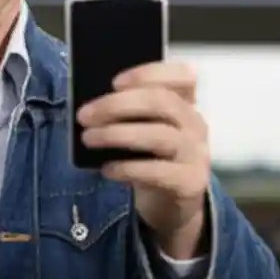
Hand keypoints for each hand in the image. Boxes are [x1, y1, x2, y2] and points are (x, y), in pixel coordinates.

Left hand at [76, 60, 209, 258]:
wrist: (175, 204)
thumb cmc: (154, 157)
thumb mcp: (147, 130)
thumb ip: (131, 114)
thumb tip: (93, 107)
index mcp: (185, 103)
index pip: (182, 75)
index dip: (149, 73)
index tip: (115, 82)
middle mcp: (194, 124)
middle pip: (161, 102)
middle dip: (117, 105)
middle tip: (84, 115)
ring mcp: (195, 153)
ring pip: (158, 135)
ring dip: (117, 134)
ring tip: (88, 138)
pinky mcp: (189, 181)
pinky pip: (156, 171)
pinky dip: (127, 168)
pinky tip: (107, 170)